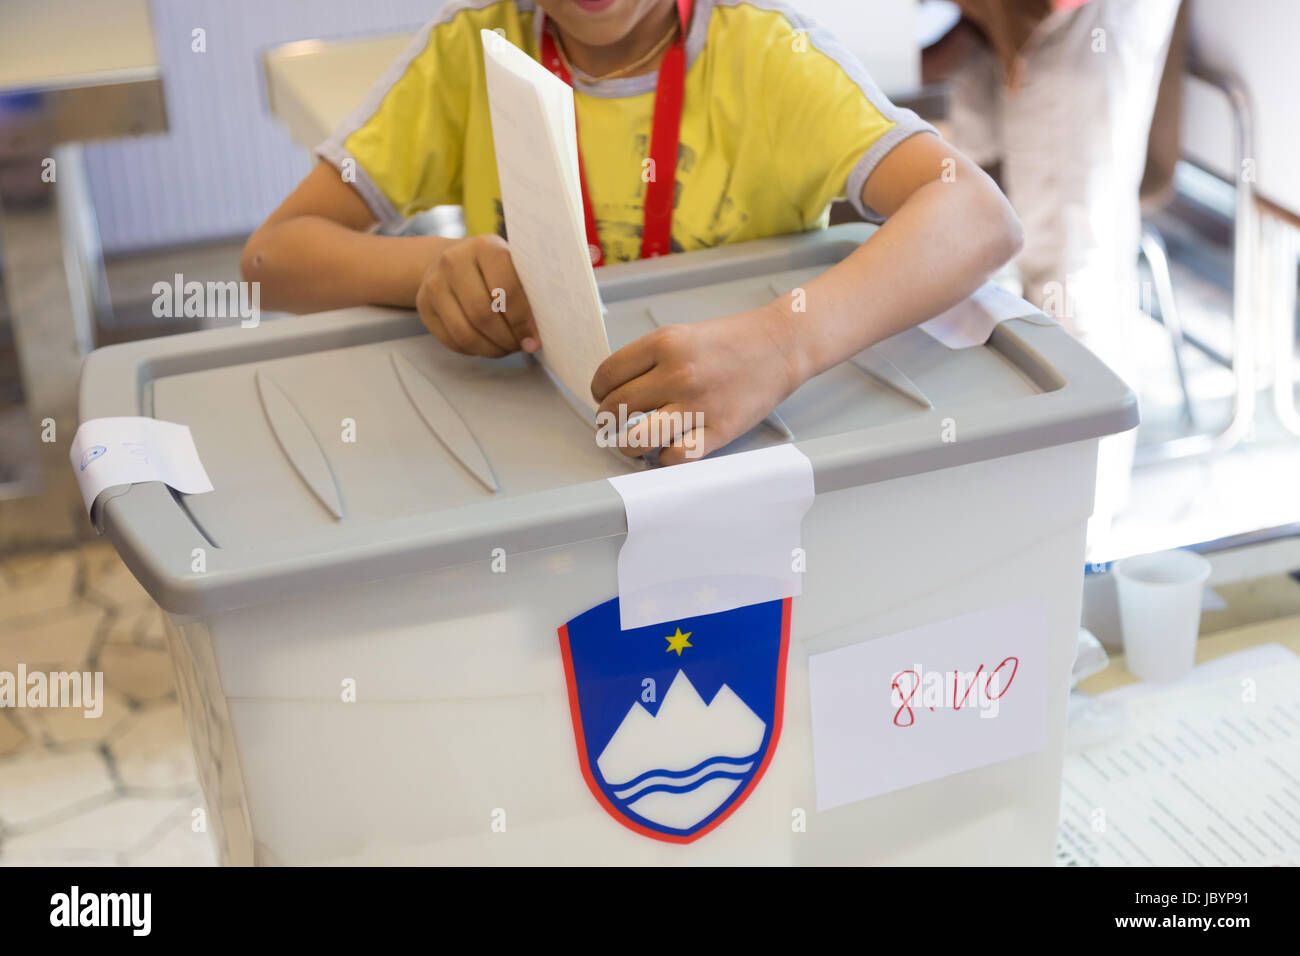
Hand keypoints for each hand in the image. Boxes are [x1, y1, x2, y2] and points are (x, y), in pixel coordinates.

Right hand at [416, 234, 538, 356]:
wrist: (453, 260)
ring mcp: (434, 283)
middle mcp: (454, 261)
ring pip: (465, 333)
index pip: (505, 289)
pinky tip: (488, 346)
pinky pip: (451, 340)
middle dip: (506, 338)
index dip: (522, 320)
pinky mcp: (424, 305)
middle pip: (483, 315)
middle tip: (521, 346)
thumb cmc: (495, 268)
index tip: (534, 339)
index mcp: (485, 247)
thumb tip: (542, 331)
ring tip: (506, 348)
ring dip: (491, 349)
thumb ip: (528, 291)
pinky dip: (474, 351)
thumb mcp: (514, 266)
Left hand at [590, 305, 805, 465]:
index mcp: (665, 344)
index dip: (599, 391)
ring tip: (632, 442)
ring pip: (636, 439)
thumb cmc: (732, 341)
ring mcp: (698, 405)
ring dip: (627, 445)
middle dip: (608, 420)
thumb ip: (649, 359)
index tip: (602, 396)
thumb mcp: (682, 335)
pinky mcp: (718, 430)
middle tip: (614, 422)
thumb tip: (616, 389)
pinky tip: (667, 449)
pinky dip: (664, 458)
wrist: (780, 346)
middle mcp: (677, 374)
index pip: (608, 375)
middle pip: (616, 408)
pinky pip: (674, 457)